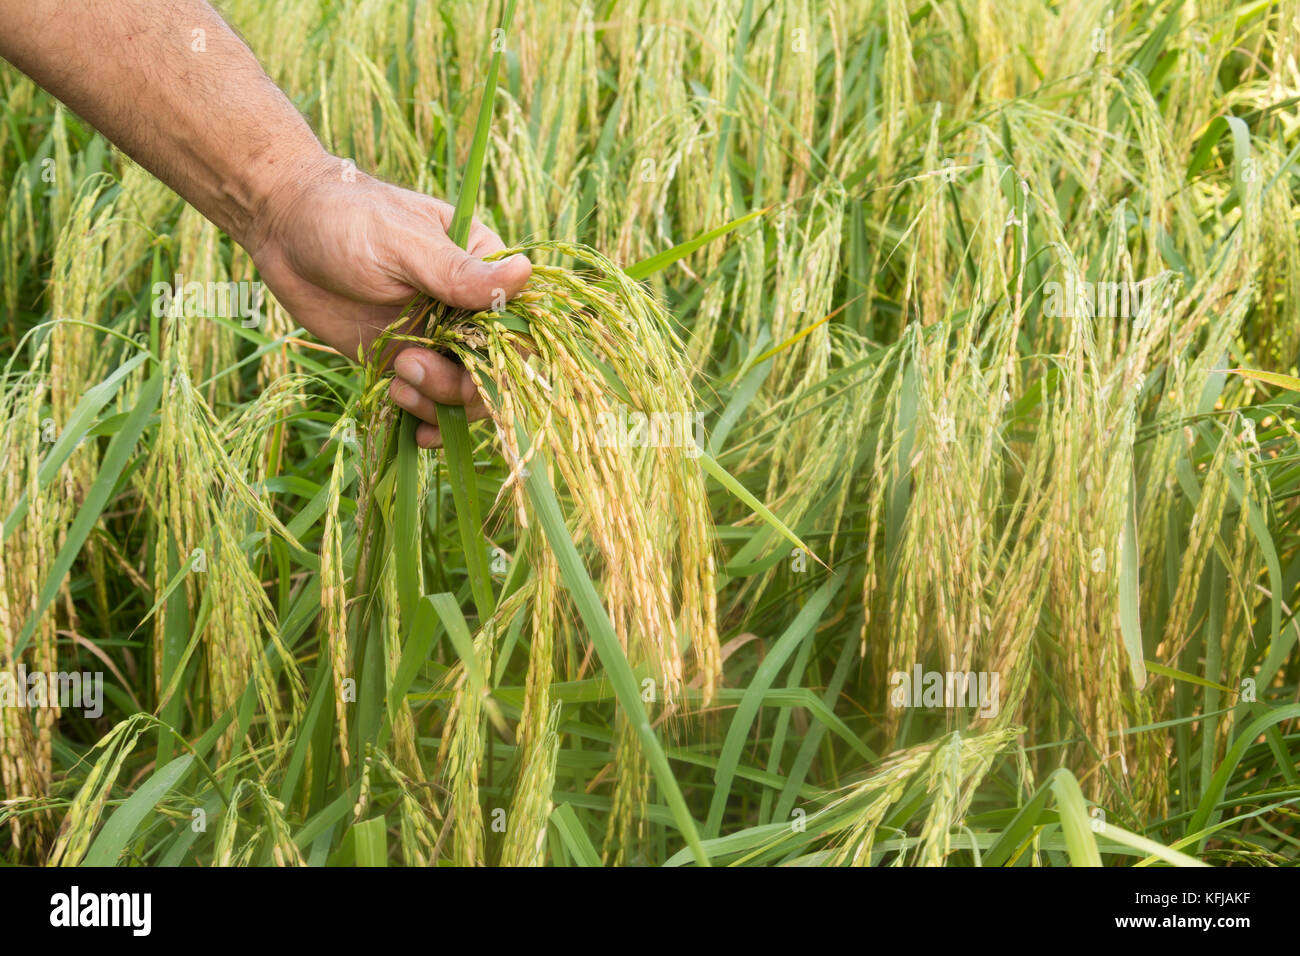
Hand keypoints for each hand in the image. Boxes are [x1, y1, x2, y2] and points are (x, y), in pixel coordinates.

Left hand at [248, 156, 530, 447]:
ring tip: (396, 379)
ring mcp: (437, 339)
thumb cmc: (347, 218)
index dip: (507, 356)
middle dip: (464, 386)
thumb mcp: (403, 243)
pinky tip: (411, 430)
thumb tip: (526, 273)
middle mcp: (467, 309)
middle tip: (412, 367)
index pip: (518, 323)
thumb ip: (458, 272)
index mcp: (481, 269)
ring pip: (465, 394)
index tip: (474, 364)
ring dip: (438, 403)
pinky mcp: (405, 361)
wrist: (284, 229)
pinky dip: (426, 422)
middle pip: (495, 369)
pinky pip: (430, 403)